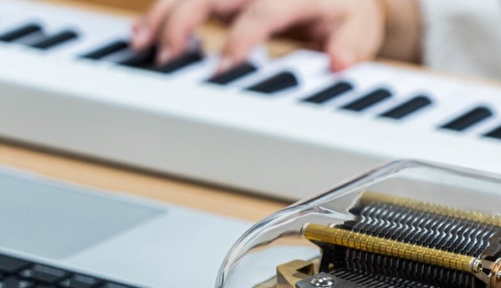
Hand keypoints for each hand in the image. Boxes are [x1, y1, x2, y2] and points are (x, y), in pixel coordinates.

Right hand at [132, 0, 406, 72]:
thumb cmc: (347, 14)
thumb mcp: (359, 30)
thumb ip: (348, 45)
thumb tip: (338, 62)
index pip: (261, 12)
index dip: (241, 39)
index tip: (224, 68)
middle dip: (185, 22)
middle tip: (168, 56)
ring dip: (163, 17)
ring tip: (141, 44)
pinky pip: (188, 0)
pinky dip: (163, 15)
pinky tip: (143, 36)